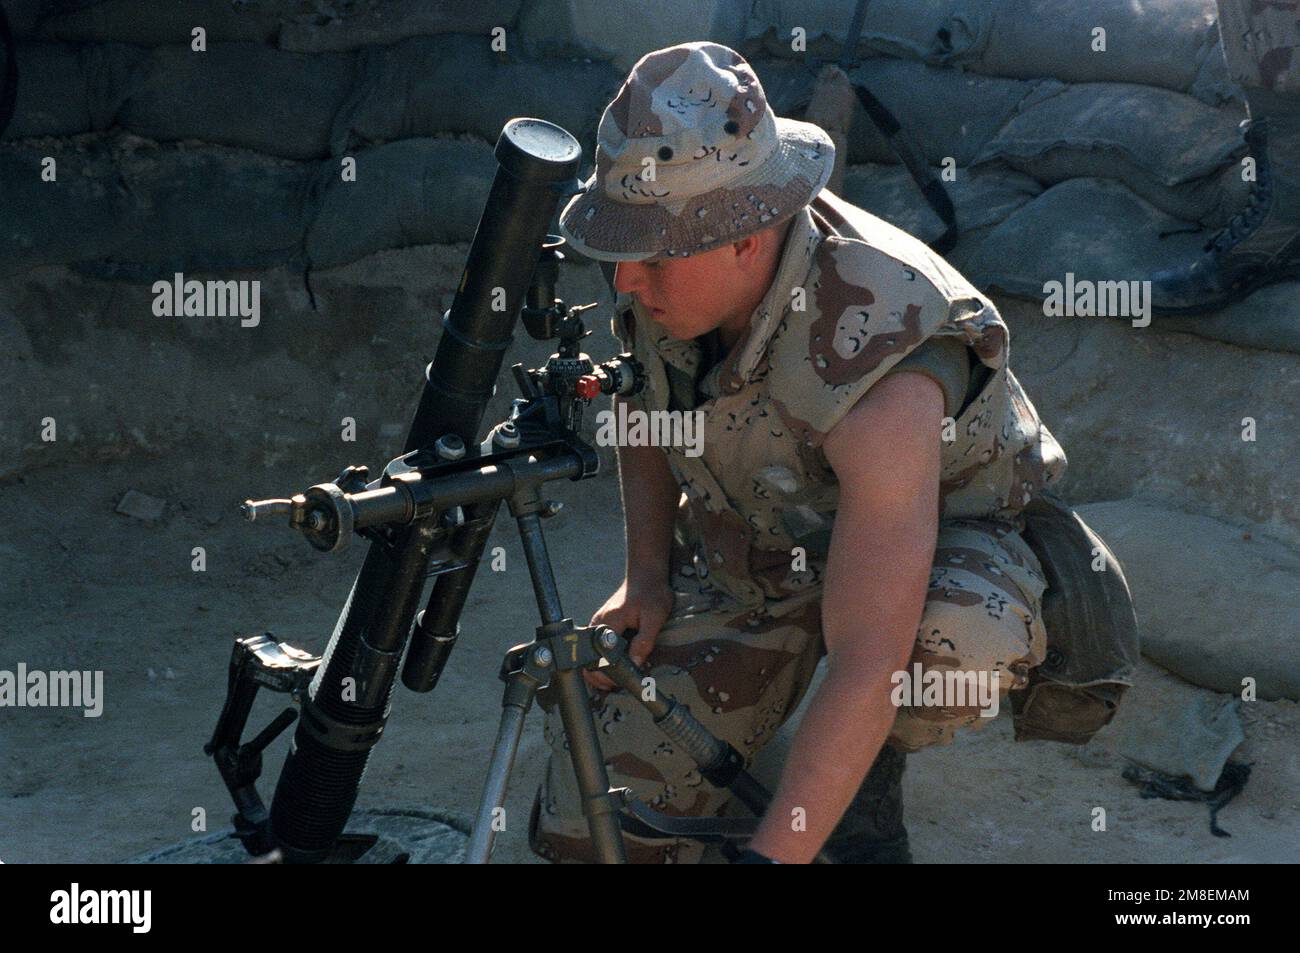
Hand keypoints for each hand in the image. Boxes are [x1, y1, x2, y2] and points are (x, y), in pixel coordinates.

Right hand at [583, 577, 673, 692]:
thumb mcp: (654, 617)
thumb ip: (644, 642)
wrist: (646, 576)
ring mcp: (597, 624)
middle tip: (617, 685)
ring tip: (617, 678)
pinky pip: (596, 647)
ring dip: (601, 669)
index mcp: (608, 623)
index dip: (606, 674)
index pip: (599, 657)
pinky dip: (603, 659)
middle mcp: (597, 624)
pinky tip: (616, 664)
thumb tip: (635, 664)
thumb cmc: (651, 593)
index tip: (618, 683)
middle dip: (600, 676)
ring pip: (590, 655)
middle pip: (588, 659)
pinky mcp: (601, 625)